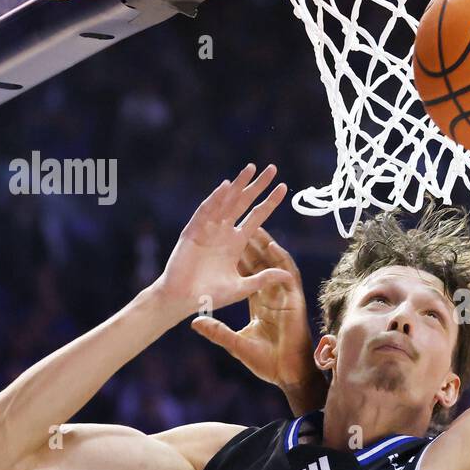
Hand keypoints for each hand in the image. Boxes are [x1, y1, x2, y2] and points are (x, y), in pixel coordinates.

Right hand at [152, 164, 293, 319]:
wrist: (183, 300)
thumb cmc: (210, 295)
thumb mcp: (242, 287)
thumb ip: (262, 280)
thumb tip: (286, 275)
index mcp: (236, 243)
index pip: (257, 217)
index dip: (270, 202)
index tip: (284, 188)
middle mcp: (223, 232)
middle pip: (244, 203)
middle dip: (257, 186)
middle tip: (272, 168)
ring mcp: (208, 230)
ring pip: (225, 202)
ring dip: (238, 185)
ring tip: (251, 169)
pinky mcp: (192, 232)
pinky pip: (205, 212)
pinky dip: (215, 199)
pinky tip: (226, 186)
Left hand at [191, 227, 325, 407]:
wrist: (287, 374)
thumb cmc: (265, 362)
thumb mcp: (234, 343)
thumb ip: (217, 331)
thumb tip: (195, 322)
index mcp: (259, 303)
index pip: (245, 275)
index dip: (236, 258)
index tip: (224, 242)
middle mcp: (272, 295)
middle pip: (259, 264)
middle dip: (250, 245)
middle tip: (237, 225)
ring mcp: (285, 297)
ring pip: (274, 265)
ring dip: (266, 246)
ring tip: (255, 226)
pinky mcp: (294, 300)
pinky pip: (288, 276)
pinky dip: (281, 261)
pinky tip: (273, 246)